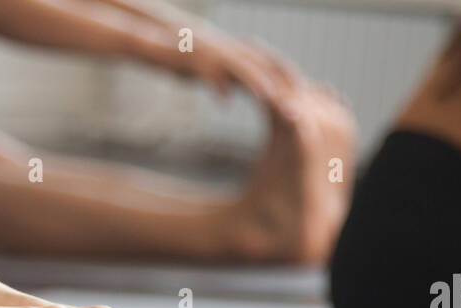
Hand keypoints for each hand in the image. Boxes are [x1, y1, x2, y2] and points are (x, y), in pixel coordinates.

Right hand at [148, 26, 304, 117]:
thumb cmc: (181, 59)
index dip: (291, 87)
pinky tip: (224, 102)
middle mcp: (233, 50)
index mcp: (239, 55)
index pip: (275, 70)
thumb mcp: (208, 72)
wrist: (152, 43)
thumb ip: (226, 80)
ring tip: (274, 102)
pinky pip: (209, 71)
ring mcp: (215, 52)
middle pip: (267, 67)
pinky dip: (218, 85)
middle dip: (286, 87)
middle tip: (302, 111)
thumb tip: (233, 94)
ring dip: (260, 84)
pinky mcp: (195, 57)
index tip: (309, 109)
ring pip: (244, 67)